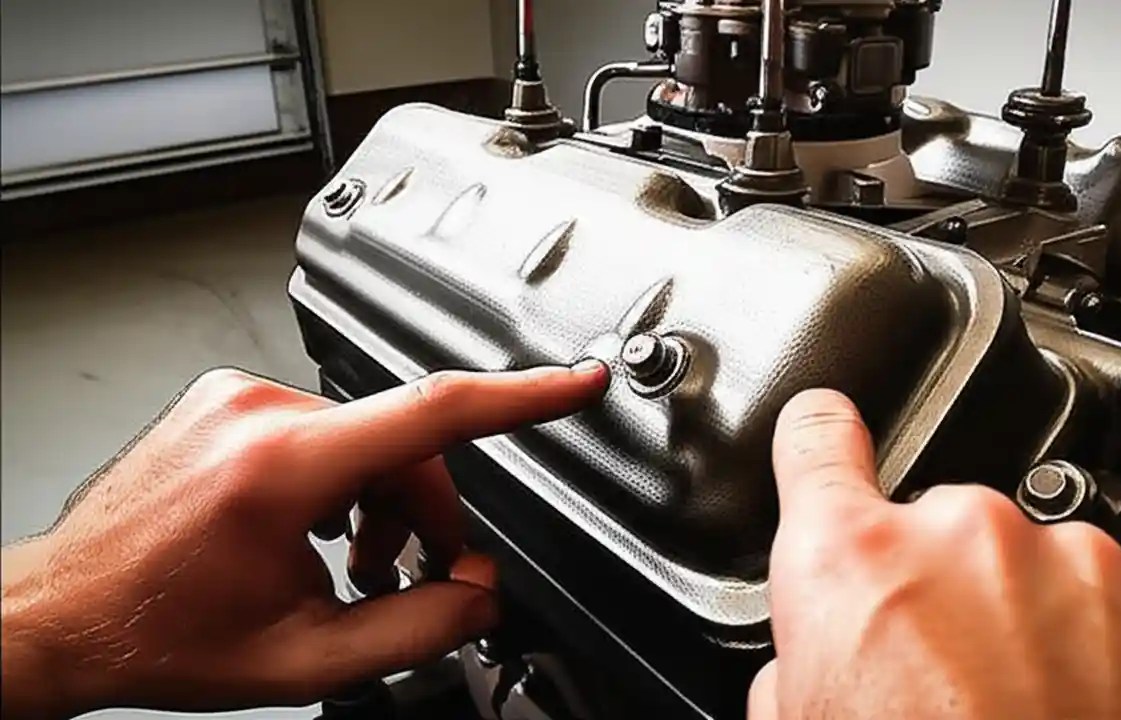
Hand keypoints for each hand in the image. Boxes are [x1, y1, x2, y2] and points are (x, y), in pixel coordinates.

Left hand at [0, 363, 607, 718]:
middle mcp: (259, 411)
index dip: (522, 396)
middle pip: (402, 443)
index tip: (573, 383)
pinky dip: (342, 476)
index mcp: (282, 467)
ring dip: (382, 498)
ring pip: (365, 436)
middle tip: (417, 575)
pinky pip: (322, 425)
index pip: (434, 410)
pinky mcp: (227, 399)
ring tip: (355, 563)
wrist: (63, 613)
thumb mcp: (305, 659)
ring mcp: (237, 396)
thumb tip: (482, 594)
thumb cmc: (157, 632)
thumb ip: (418, 628)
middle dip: (428, 512)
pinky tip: (316, 530)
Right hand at [749, 389, 1120, 719]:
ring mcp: (1085, 566)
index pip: (817, 443)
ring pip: (1047, 571)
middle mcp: (969, 538)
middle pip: (946, 529)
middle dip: (948, 591)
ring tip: (1038, 718)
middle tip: (956, 685)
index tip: (825, 428)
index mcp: (856, 565)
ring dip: (1040, 626)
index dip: (817, 435)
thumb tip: (814, 655)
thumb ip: (801, 665)